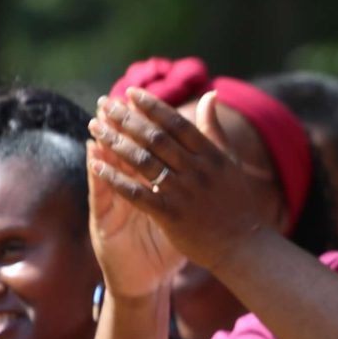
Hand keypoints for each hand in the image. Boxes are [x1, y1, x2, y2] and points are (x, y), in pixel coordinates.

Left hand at [89, 91, 279, 281]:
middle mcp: (197, 170)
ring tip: (95, 128)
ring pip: (143, 161)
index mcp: (211, 155)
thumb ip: (215, 128)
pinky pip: (137, 194)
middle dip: (127, 118)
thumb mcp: (229, 161)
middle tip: (106, 104)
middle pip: (155, 138)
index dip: (152, 106)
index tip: (131, 92)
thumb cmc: (236, 203)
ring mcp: (184, 193)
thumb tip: (210, 94)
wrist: (242, 246)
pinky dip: (116, 179)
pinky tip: (97, 166)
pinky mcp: (171, 216)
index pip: (177, 123)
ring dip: (116, 142)